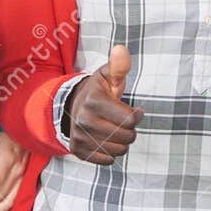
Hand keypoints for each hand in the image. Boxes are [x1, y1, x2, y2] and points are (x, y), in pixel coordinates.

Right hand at [65, 45, 143, 164]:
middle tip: (124, 122)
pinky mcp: (77, 150)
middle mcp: (84, 120)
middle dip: (130, 130)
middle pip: (126, 137)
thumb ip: (118, 66)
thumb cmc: (98, 91)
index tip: (135, 111)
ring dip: (122, 142)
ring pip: (118, 150)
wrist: (73, 106)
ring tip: (116, 131)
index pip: (130, 119)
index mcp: (94, 101)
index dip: (137, 116)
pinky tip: (107, 141)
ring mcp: (79, 136)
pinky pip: (106, 160)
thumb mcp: (108, 76)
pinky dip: (111, 153)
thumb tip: (121, 50)